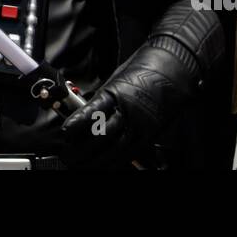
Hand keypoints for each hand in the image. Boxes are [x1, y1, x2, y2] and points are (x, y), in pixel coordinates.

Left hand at [59, 42, 198, 167]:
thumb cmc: (143, 71)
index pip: (92, 111)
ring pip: (114, 149)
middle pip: (101, 135)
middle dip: (81, 150)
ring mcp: (139, 124)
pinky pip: (130, 153)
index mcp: (115, 93)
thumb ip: (101, 100)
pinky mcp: (149, 134)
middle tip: (67, 156)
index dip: (77, 124)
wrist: (172, 71)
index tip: (64, 132)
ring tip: (79, 165)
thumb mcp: (115, 80)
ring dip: (94, 160)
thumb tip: (81, 116)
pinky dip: (114, 162)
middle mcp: (127, 110)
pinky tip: (103, 166)